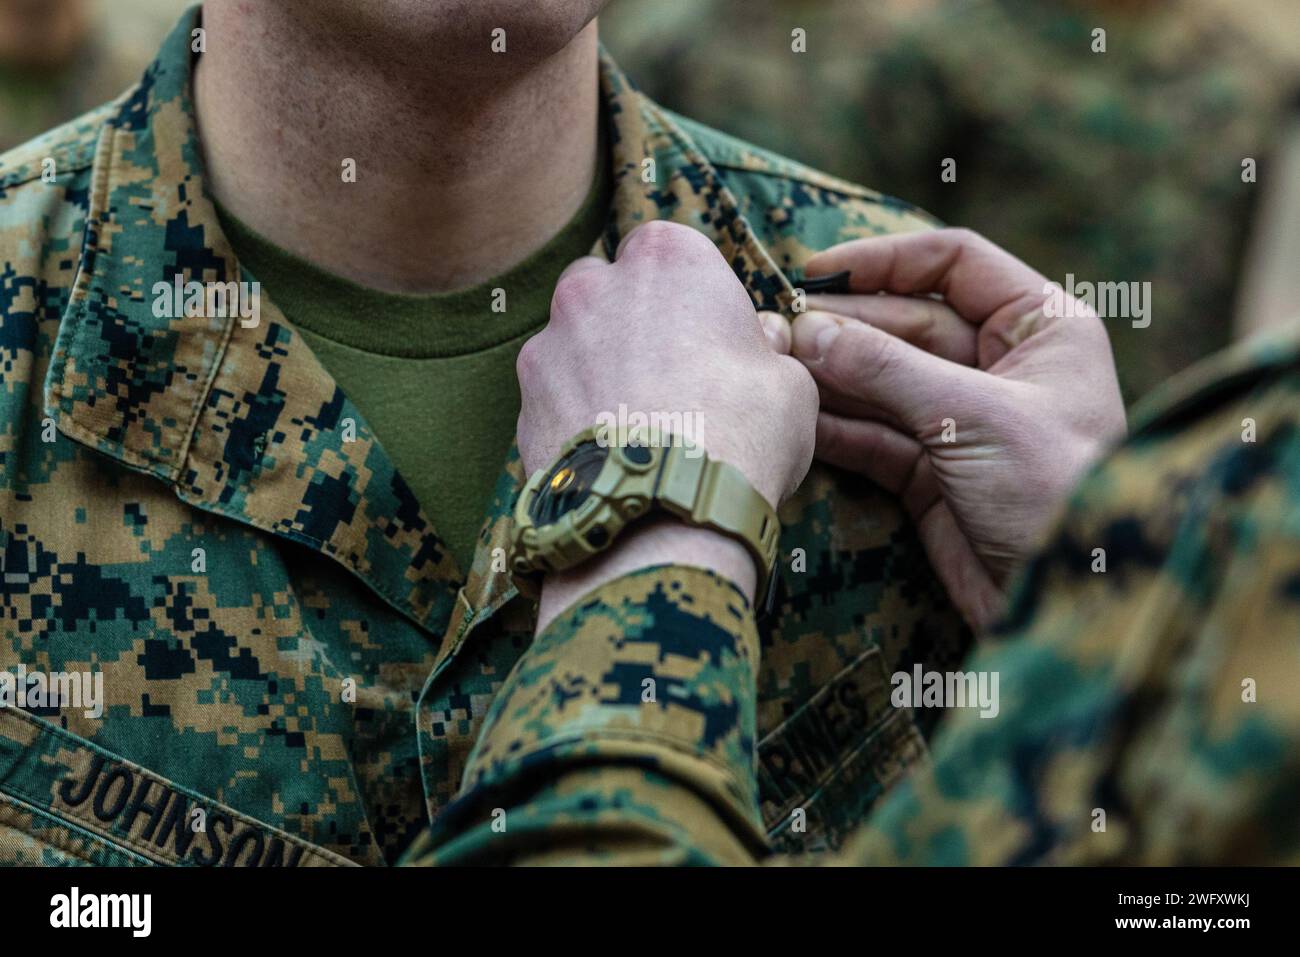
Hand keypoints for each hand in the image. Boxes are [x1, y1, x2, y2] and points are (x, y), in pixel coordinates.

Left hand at [518, 220, 818, 624]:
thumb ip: (765, 352)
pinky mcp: (523, 400)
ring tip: (634, 425)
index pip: (673, 252)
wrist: (662, 512)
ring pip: (573, 341)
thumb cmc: (741, 434)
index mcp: (667, 257)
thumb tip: (757, 345)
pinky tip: (606, 454)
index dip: (693, 296)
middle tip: (668, 376)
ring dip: (596, 368)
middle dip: (629, 319)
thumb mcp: (790, 386)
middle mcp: (596, 285)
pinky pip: (552, 396)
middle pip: (608, 286)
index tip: (711, 336)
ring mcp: (549, 341)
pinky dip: (573, 416)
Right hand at [783, 227, 1125, 629]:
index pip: (954, 263)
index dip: (884, 261)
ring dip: (831, 377)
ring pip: (882, 382)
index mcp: (1039, 326)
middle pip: (906, 322)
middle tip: (780, 331)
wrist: (1068, 598)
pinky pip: (874, 436)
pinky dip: (836, 428)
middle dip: (844, 328)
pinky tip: (796, 417)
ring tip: (775, 368)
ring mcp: (962, 420)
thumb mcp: (972, 416)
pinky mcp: (933, 474)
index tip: (816, 273)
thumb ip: (886, 369)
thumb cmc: (1055, 490)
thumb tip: (809, 330)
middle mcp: (1000, 365)